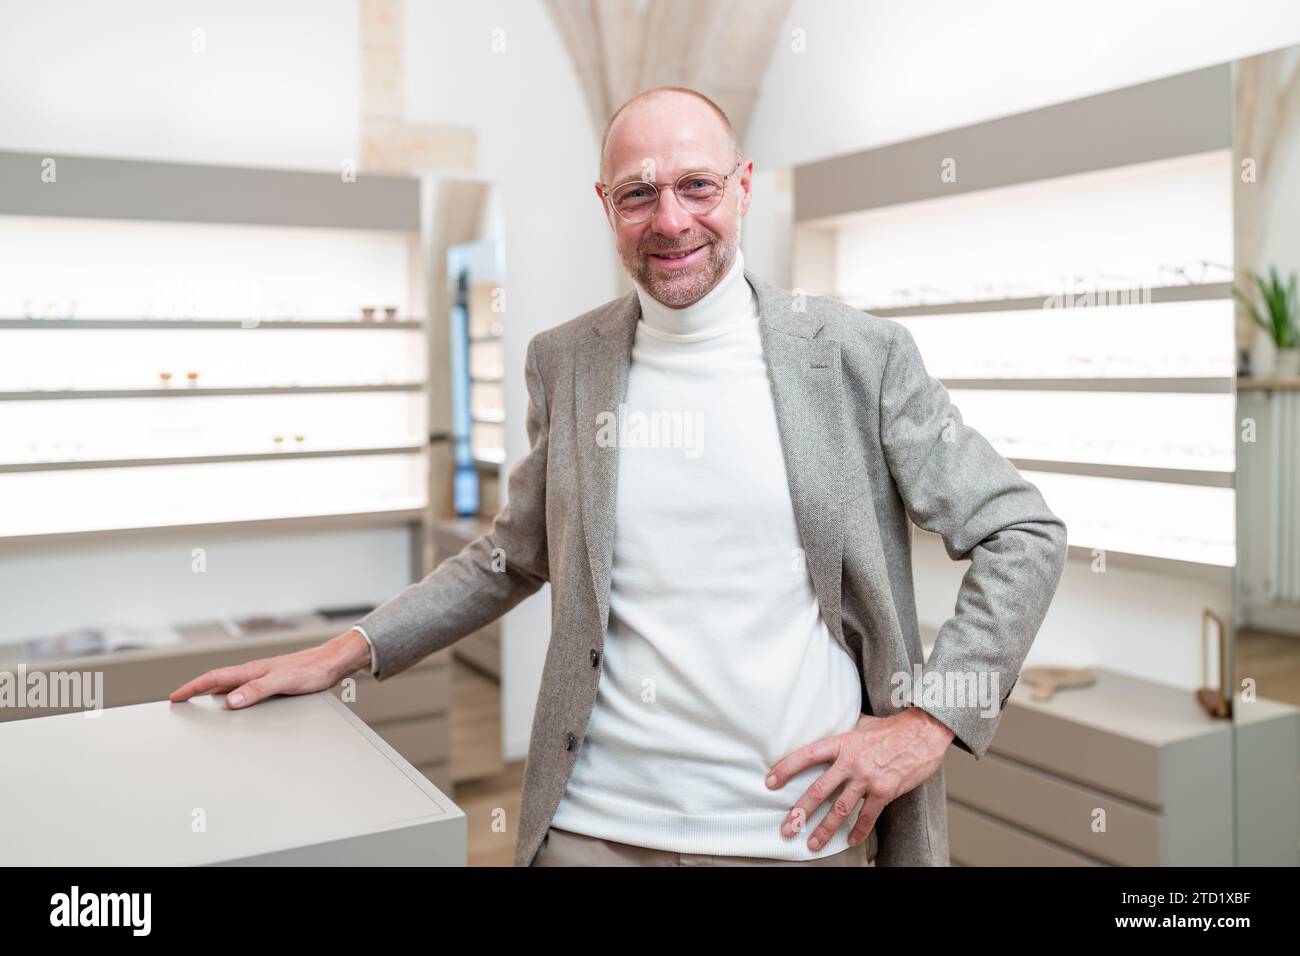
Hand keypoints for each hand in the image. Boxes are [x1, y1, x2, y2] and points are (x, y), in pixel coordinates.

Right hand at [167, 627, 372, 708]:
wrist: (333, 662)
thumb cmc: (313, 669)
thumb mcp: (283, 681)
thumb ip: (257, 690)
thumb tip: (231, 701)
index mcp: (252, 670)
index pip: (214, 678)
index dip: (193, 687)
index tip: (175, 696)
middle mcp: (255, 671)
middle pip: (218, 681)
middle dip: (196, 690)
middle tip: (179, 699)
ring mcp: (264, 676)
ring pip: (231, 685)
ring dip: (213, 693)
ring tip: (198, 701)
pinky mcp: (274, 681)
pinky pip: (245, 689)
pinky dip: (232, 696)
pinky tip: (235, 702)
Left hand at [765, 707, 954, 850]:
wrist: (922, 732)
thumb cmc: (892, 728)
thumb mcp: (861, 724)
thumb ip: (844, 735)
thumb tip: (828, 736)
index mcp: (841, 743)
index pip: (806, 755)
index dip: (786, 769)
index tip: (770, 781)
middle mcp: (851, 761)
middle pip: (818, 790)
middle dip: (800, 812)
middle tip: (787, 827)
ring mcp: (867, 778)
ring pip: (839, 809)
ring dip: (824, 829)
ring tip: (812, 843)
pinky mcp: (884, 791)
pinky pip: (867, 816)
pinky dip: (858, 831)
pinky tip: (850, 840)